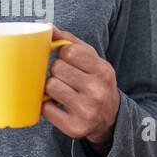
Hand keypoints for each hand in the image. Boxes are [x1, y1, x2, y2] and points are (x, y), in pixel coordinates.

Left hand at [42, 26, 119, 150]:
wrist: (110, 118)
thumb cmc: (95, 82)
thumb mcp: (92, 60)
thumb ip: (71, 42)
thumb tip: (48, 28)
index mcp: (103, 71)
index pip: (69, 51)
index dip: (62, 53)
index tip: (65, 59)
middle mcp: (98, 91)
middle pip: (57, 68)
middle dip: (56, 70)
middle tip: (63, 76)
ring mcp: (87, 111)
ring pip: (51, 87)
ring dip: (50, 87)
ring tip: (60, 90)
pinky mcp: (75, 128)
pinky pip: (46, 109)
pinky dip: (48, 106)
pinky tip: (57, 105)